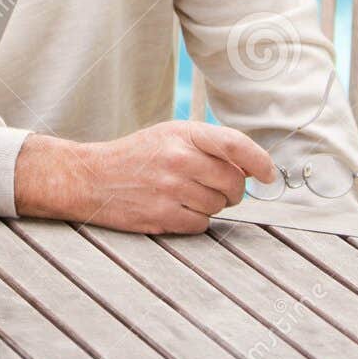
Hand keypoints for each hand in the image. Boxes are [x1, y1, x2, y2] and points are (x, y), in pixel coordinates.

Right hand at [15, 121, 276, 235]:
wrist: (90, 177)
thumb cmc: (136, 156)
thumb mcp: (169, 135)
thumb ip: (208, 146)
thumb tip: (250, 169)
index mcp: (183, 134)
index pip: (236, 145)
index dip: (259, 162)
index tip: (267, 175)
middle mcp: (178, 159)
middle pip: (233, 183)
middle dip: (232, 190)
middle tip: (215, 188)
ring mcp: (170, 188)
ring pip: (218, 206)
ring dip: (209, 205)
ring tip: (183, 194)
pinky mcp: (162, 215)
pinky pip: (201, 224)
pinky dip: (194, 220)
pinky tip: (174, 208)